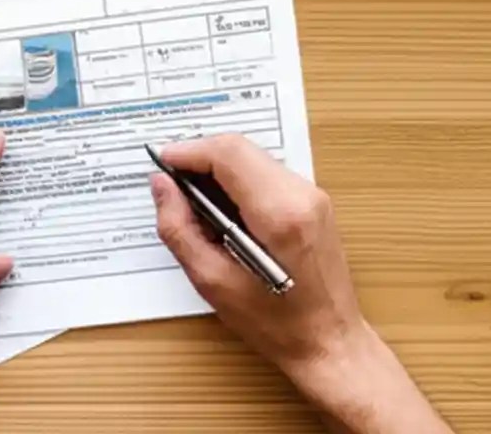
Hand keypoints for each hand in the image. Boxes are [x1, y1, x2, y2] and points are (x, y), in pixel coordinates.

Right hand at [151, 135, 450, 432]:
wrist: (329, 342)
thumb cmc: (275, 323)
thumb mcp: (212, 281)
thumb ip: (180, 228)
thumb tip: (161, 186)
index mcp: (279, 214)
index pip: (228, 154)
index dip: (188, 151)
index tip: (162, 164)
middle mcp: (301, 195)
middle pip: (240, 149)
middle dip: (200, 158)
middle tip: (172, 185)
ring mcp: (313, 196)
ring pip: (253, 158)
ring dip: (219, 170)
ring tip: (194, 203)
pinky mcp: (314, 203)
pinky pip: (267, 174)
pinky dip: (238, 181)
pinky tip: (223, 211)